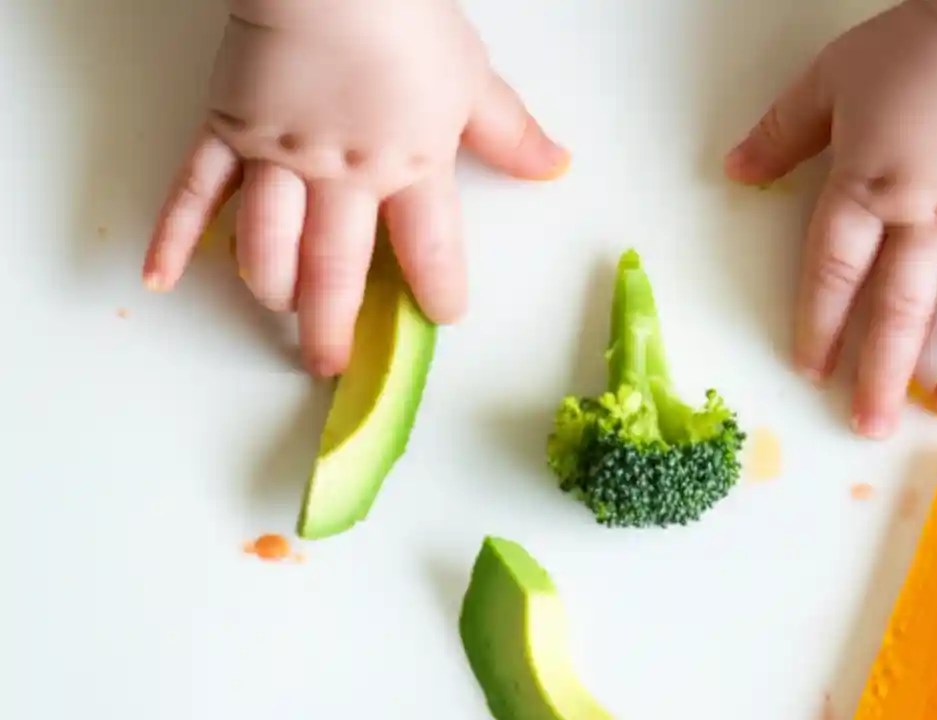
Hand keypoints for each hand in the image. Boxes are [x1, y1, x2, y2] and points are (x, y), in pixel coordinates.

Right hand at [144, 0, 568, 376]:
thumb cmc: (404, 17)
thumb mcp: (473, 78)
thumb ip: (509, 133)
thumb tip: (556, 166)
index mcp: (409, 165)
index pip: (430, 248)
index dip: (438, 288)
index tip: (441, 316)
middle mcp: (343, 175)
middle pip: (336, 268)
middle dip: (333, 323)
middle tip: (330, 363)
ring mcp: (279, 155)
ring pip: (267, 243)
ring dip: (270, 288)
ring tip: (277, 317)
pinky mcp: (229, 128)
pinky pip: (195, 190)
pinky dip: (174, 235)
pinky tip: (161, 277)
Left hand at [725, 0, 936, 437]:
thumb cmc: (921, 47)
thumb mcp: (830, 79)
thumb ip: (781, 131)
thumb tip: (734, 170)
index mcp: (870, 190)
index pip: (834, 273)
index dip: (819, 324)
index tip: (813, 371)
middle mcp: (928, 221)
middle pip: (899, 310)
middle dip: (883, 374)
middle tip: (871, 426)